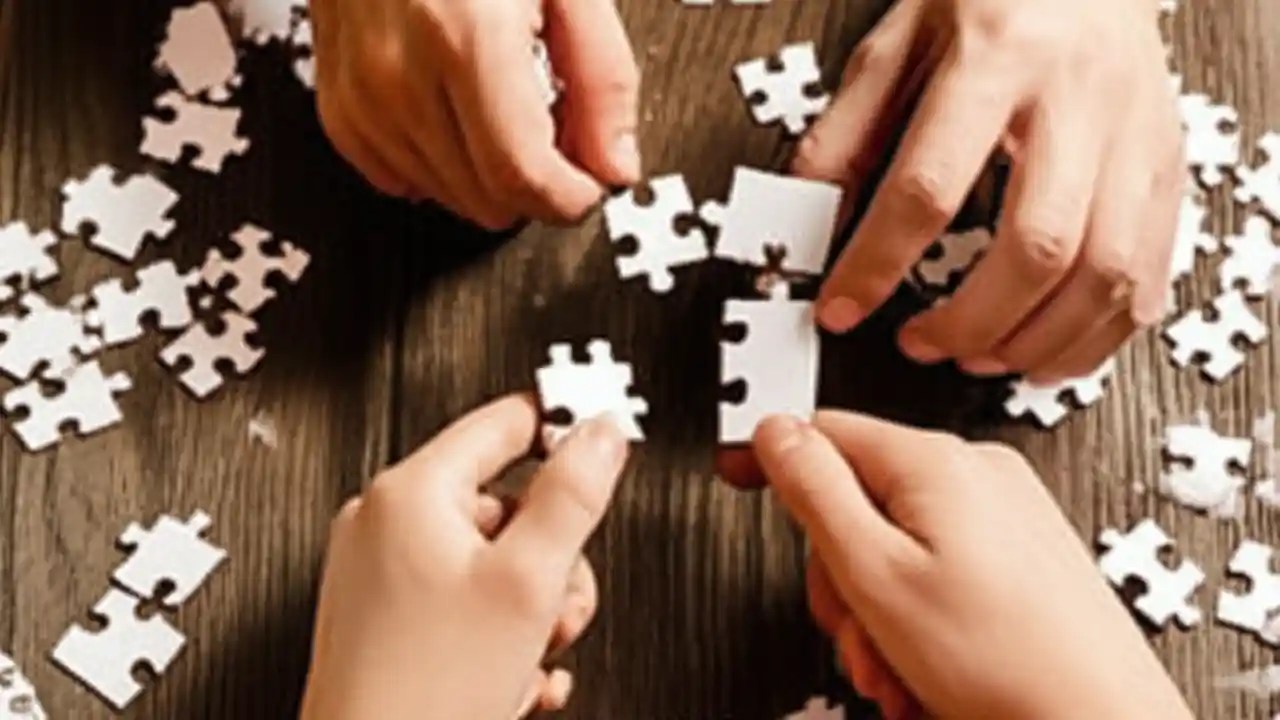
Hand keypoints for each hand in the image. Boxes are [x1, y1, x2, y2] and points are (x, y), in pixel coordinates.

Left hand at [300, 395, 628, 719]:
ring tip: (531, 652)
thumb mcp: (528, 581)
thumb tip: (600, 434)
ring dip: (532, 609)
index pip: (505, 423)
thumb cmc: (426, 692)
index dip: (563, 432)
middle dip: (552, 561)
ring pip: (492, 563)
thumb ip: (572, 496)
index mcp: (411, 493)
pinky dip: (499, 635)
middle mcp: (385, 524)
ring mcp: (380, 576)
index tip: (602, 441)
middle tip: (559, 606)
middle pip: (508, 506)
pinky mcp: (384, 623)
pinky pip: (464, 604)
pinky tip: (509, 676)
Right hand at [309, 0, 640, 228]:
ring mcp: (363, 93)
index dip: (570, 197)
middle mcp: (401, 72)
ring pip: (449, 198)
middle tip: (556, 137)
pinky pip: (401, 182)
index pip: (521, 174)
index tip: (590, 186)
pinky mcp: (340, 107)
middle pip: (487, 198)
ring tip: (506, 112)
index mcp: (465, 34)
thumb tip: (614, 163)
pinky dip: (442, 169)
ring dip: (490, 178)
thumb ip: (601, 78)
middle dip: (536, 188)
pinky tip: (462, 121)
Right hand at [751, 412, 1192, 719]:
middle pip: (856, 497)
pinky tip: (927, 664)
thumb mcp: (875, 574)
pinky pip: (939, 562)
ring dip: (875, 608)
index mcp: (935, 463)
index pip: (824, 430)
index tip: (739, 475)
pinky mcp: (1023, 550)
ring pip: (894, 540)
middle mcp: (976, 472)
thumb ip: (815, 492)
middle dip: (838, 574)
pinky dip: (917, 612)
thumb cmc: (1004, 662)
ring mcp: (1006, 511)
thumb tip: (775, 431)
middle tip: (853, 631)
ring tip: (896, 666)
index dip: (775, 461)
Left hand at [795, 0, 1182, 381]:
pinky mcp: (1167, 167)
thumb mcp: (897, 41)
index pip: (929, 186)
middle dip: (971, 322)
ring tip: (982, 359)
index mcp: (998, 57)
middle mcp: (1080, 99)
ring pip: (1107, 273)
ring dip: (1039, 341)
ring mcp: (1136, 136)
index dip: (877, 264)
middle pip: (1038, 246)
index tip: (839, 309)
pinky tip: (1048, 351)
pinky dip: (1099, 334)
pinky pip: (1150, 273)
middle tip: (921, 346)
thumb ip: (848, 131)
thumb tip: (808, 218)